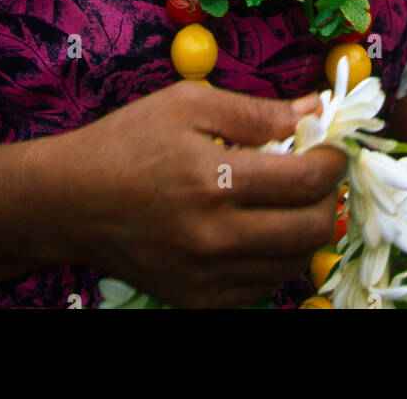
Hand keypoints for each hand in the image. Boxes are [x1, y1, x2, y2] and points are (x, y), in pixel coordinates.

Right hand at [38, 80, 345, 308]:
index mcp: (214, 180)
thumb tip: (316, 109)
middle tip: (317, 174)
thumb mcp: (188, 104)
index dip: (333, 160)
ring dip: (306, 228)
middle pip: (312, 229)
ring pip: (294, 262)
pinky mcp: (197, 301)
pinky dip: (275, 257)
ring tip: (289, 199)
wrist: (73, 201)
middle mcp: (215, 236)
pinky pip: (263, 286)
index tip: (331, 147)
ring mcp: (207, 276)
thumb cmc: (129, 141)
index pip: (307, 181)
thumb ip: (257, 111)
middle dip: (328, 197)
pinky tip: (260, 228)